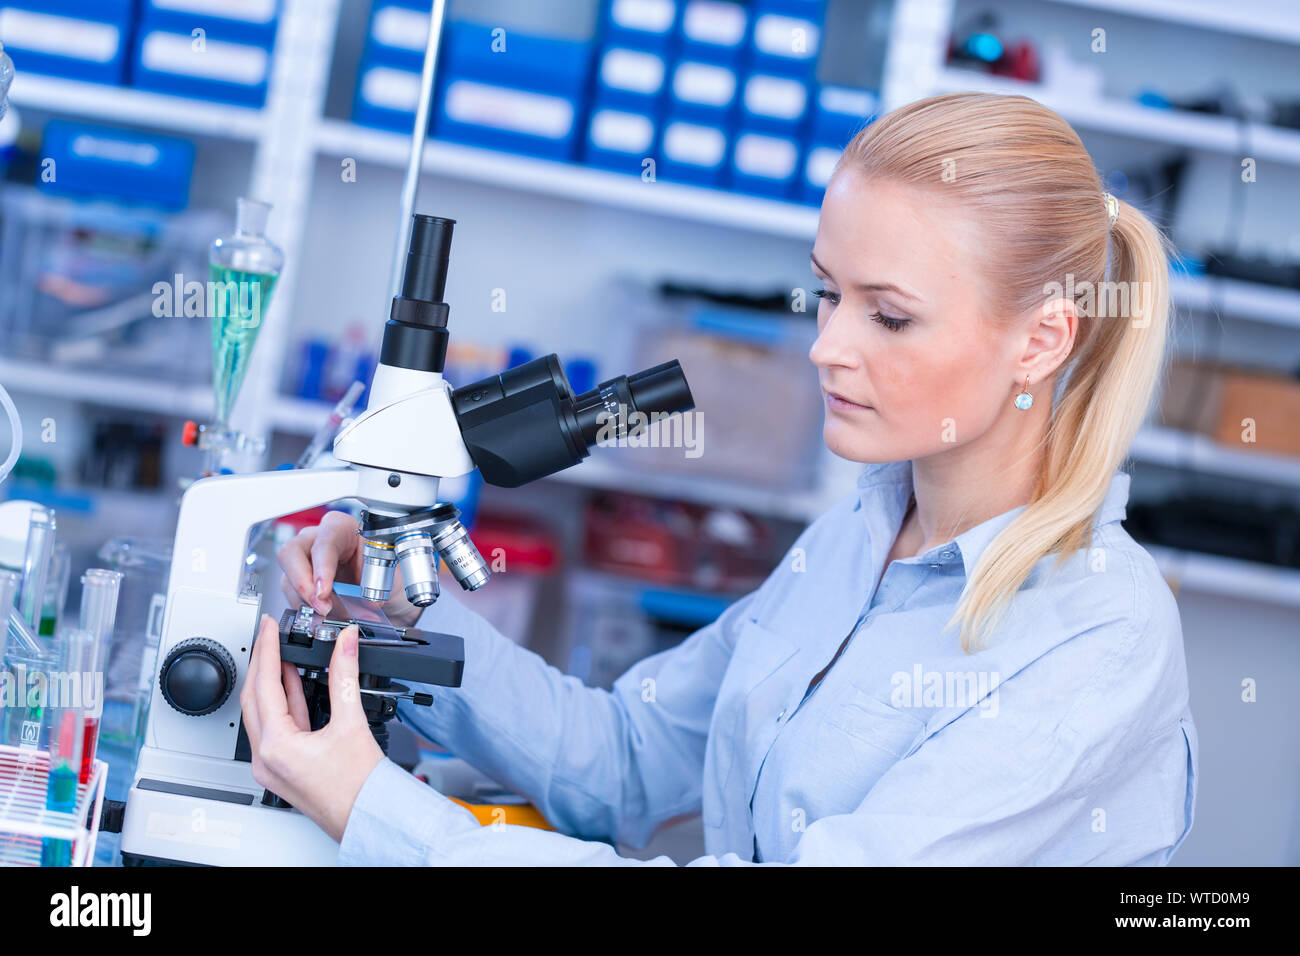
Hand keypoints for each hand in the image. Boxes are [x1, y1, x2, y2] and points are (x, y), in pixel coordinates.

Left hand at [240, 615, 383, 841]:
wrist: (369, 817)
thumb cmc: (360, 787)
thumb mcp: (352, 723)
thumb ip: (345, 676)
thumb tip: (346, 644)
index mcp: (276, 746)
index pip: (264, 684)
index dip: (267, 648)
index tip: (270, 626)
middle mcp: (266, 759)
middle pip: (253, 697)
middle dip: (262, 662)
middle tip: (270, 634)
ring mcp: (271, 766)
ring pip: (262, 712)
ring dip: (271, 682)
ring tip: (281, 654)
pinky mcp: (282, 769)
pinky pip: (274, 727)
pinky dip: (282, 703)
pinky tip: (292, 687)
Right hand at [278, 510, 421, 628]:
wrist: (391, 598)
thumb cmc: (390, 577)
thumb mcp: (390, 575)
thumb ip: (375, 584)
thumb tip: (363, 601)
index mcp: (343, 529)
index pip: (324, 542)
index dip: (322, 568)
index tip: (324, 591)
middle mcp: (318, 540)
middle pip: (291, 554)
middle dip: (303, 583)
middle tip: (321, 606)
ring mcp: (305, 561)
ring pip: (288, 578)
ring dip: (307, 601)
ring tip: (333, 614)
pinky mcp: (298, 583)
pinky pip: (293, 597)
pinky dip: (309, 611)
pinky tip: (328, 615)